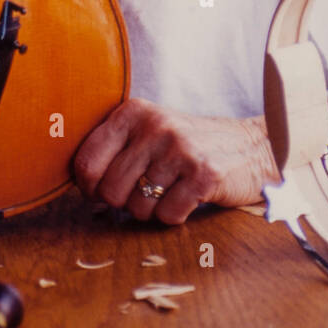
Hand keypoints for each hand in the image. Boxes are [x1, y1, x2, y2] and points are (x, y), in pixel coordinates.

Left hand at [73, 98, 279, 223]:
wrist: (249, 146)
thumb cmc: (186, 146)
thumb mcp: (147, 131)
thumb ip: (112, 149)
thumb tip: (77, 186)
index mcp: (133, 112)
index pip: (85, 163)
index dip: (90, 188)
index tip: (104, 189)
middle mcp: (155, 126)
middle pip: (110, 192)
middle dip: (125, 201)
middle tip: (147, 189)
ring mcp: (180, 148)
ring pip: (138, 208)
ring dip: (152, 209)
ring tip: (171, 188)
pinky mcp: (204, 174)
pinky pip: (168, 216)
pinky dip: (176, 215)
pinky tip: (189, 195)